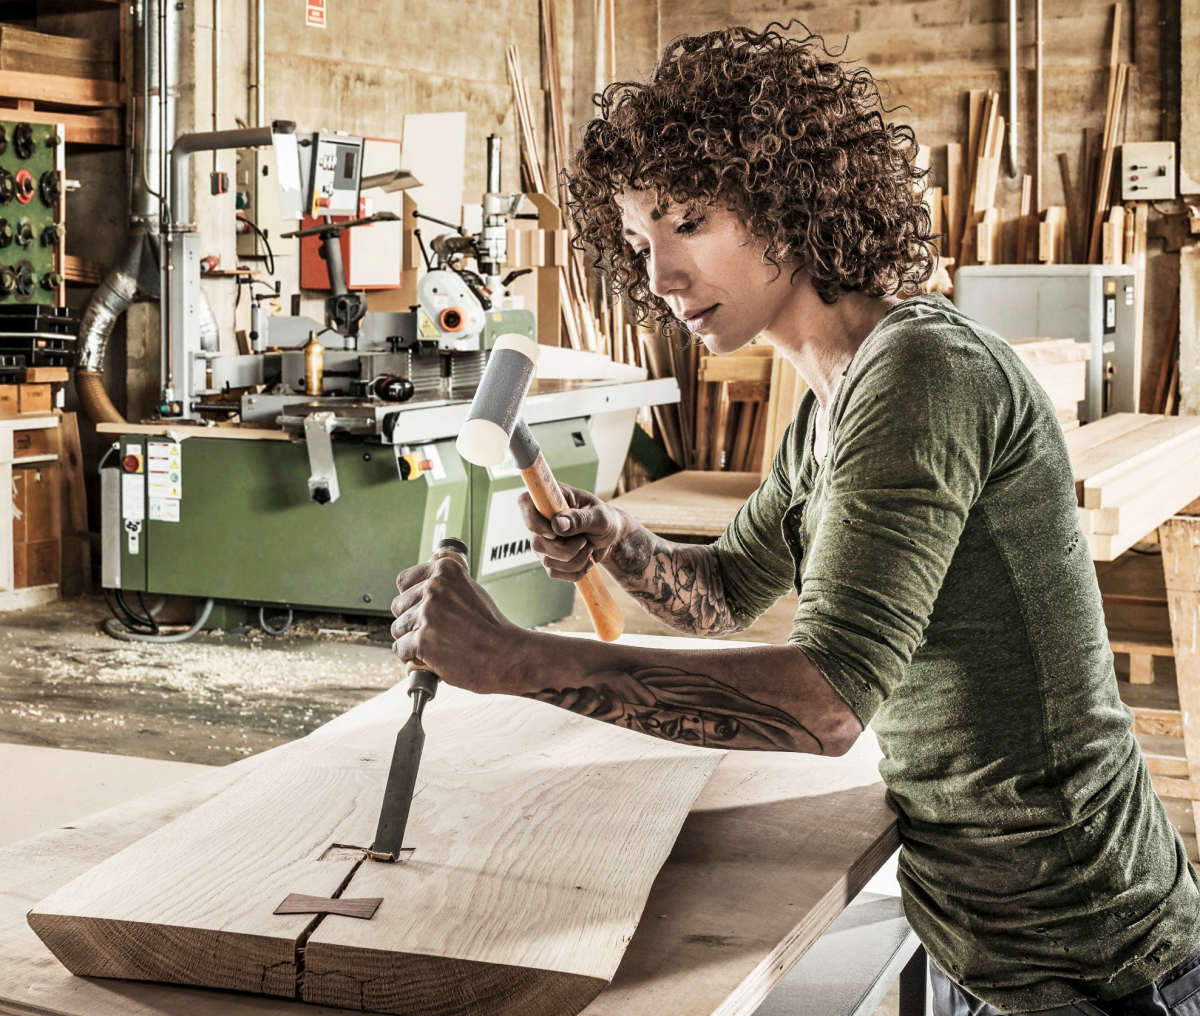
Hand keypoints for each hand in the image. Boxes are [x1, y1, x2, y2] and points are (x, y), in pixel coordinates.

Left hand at [390, 555, 534, 694]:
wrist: (507, 655)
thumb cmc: (493, 628)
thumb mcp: (472, 589)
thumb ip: (447, 584)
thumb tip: (427, 580)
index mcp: (445, 571)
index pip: (403, 581)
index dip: (410, 598)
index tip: (419, 607)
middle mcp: (434, 588)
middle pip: (398, 606)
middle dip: (410, 621)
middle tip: (432, 631)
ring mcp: (428, 614)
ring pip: (398, 628)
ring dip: (410, 640)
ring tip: (434, 645)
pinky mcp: (423, 640)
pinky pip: (400, 649)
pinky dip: (411, 657)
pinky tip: (429, 657)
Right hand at [518, 483, 627, 581]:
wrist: (610, 537)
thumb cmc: (605, 519)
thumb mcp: (599, 516)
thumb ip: (580, 518)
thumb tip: (557, 524)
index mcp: (552, 499)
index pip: (525, 502)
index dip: (533, 520)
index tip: (554, 533)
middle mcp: (542, 520)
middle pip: (537, 542)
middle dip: (567, 549)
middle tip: (585, 540)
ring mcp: (543, 541)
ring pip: (548, 561)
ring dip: (576, 560)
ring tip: (588, 548)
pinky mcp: (549, 559)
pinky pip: (554, 573)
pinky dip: (575, 571)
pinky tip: (586, 562)